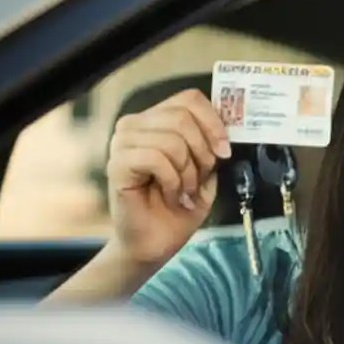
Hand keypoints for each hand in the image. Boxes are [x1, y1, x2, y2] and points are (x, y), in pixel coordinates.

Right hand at [107, 89, 231, 264]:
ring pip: (171, 140)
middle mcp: (135, 125)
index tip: (224, 150)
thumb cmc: (179, 206)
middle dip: (202, 153)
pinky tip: (171, 195)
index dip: (213, 123)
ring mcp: (122, 143)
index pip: (190, 99)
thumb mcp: (205, 169)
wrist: (156, 244)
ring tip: (184, 190)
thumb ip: (211, 143)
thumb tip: (227, 126)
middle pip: (182, 118)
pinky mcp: (116, 164)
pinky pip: (155, 158)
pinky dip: (172, 181)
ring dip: (188, 173)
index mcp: (157, 120)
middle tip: (200, 178)